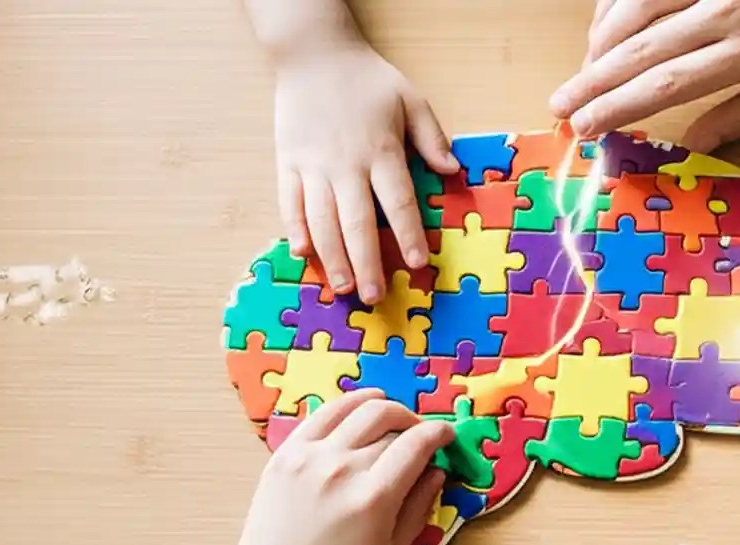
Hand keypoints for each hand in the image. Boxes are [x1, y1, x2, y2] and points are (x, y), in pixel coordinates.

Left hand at [232, 388, 455, 544]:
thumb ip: (419, 507)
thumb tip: (438, 471)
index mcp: (374, 498)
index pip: (417, 443)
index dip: (439, 433)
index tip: (447, 435)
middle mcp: (342, 469)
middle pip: (391, 422)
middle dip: (415, 423)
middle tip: (421, 435)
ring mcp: (310, 456)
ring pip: (361, 408)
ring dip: (387, 406)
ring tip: (395, 419)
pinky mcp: (286, 452)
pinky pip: (324, 412)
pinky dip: (350, 403)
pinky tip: (362, 408)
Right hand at [272, 38, 457, 302]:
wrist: (313, 53)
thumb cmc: (367, 80)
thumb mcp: (411, 100)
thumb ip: (432, 138)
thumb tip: (453, 171)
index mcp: (381, 151)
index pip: (397, 202)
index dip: (407, 235)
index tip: (416, 264)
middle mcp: (346, 164)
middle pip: (357, 222)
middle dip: (366, 262)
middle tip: (374, 295)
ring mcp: (313, 165)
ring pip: (321, 219)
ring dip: (332, 256)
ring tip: (341, 287)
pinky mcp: (287, 162)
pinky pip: (289, 201)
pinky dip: (294, 227)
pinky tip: (302, 253)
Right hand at [551, 0, 739, 151]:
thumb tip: (695, 142)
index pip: (664, 83)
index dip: (616, 107)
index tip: (584, 128)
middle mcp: (728, 5)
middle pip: (639, 45)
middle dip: (592, 78)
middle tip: (559, 105)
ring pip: (639, 1)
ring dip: (601, 36)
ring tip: (583, 68)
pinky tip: (612, 18)